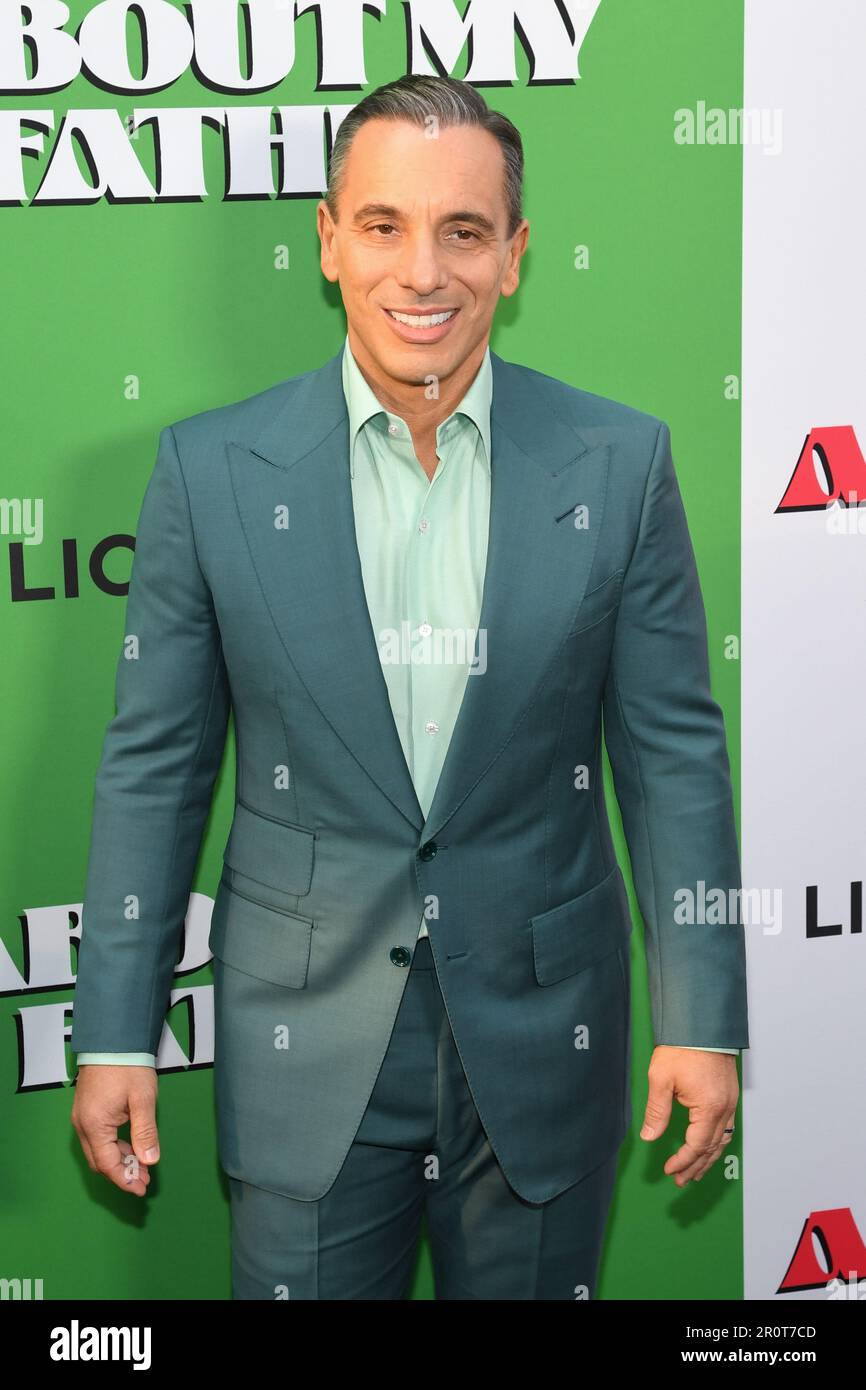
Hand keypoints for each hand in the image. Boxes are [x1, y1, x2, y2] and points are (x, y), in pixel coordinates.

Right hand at [71, 1065, 158, 1197]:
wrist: (112, 1039)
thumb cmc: (128, 1067)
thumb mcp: (142, 1099)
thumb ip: (145, 1131)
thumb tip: (150, 1160)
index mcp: (94, 1125)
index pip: (108, 1164)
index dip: (125, 1180)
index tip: (142, 1189)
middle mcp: (83, 1125)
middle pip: (100, 1162)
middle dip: (122, 1174)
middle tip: (144, 1180)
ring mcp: (82, 1118)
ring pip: (98, 1151)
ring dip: (119, 1161)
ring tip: (142, 1166)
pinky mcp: (87, 1110)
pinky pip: (98, 1138)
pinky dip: (114, 1147)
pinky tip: (131, 1148)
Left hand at [639, 1047, 737, 1186]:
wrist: (701, 1025)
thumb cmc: (682, 1048)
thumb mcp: (661, 1080)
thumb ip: (657, 1111)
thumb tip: (649, 1136)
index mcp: (708, 1108)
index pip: (696, 1146)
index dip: (683, 1161)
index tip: (670, 1170)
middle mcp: (724, 1108)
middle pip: (711, 1148)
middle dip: (696, 1166)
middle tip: (682, 1180)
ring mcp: (730, 1101)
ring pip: (722, 1139)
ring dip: (708, 1158)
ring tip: (695, 1171)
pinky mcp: (729, 1094)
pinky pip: (726, 1127)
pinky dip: (716, 1142)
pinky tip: (708, 1146)